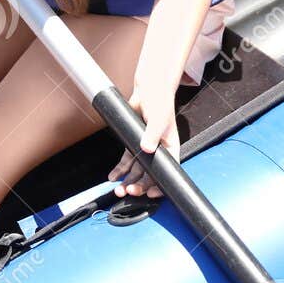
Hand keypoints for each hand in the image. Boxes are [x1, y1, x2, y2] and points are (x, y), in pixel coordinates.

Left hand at [107, 72, 180, 198]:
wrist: (148, 89)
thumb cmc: (160, 102)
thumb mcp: (159, 118)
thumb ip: (152, 134)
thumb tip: (146, 148)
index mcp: (170, 148)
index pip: (167, 171)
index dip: (160, 185)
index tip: (152, 194)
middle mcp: (158, 151)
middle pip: (150, 174)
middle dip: (140, 186)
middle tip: (129, 191)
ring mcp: (145, 148)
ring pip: (137, 171)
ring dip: (128, 181)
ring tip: (118, 189)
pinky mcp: (133, 142)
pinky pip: (127, 161)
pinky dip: (120, 170)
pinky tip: (113, 177)